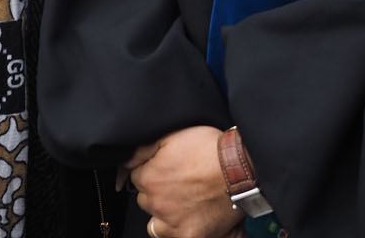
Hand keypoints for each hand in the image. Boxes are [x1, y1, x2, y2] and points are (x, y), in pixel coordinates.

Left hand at [126, 126, 243, 237]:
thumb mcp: (171, 136)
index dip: (151, 172)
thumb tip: (125, 161)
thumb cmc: (209, 149)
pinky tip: (188, 218)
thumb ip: (142, 150)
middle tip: (178, 184)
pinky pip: (172, 236)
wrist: (239, 169)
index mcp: (149, 178)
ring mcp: (172, 222)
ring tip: (182, 203)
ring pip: (155, 223)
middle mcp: (156, 202)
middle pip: (145, 200)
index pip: (136, 178)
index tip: (165, 170)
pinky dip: (178, 230)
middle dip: (157, 192)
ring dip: (163, 214)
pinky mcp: (190, 235)